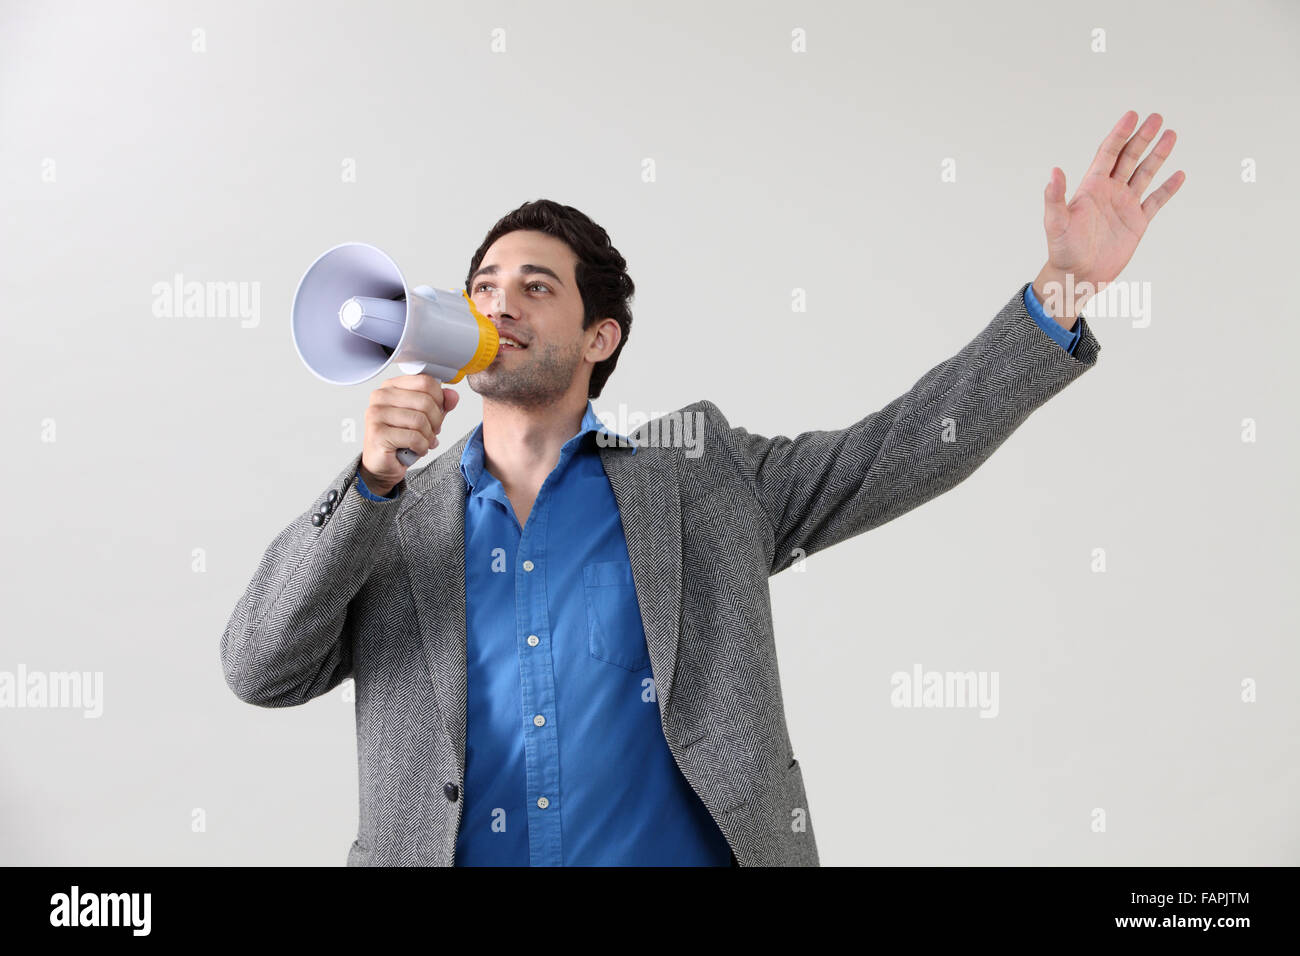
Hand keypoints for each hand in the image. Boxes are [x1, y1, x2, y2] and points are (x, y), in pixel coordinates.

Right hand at [359, 374, 459, 495]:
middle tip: (432, 431)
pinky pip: (413, 437)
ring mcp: (376, 414)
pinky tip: (417, 449)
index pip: (425, 381)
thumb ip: (440, 404)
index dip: (439, 399)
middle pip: (425, 401)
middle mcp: (381, 396)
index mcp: (391, 386)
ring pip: (420, 420)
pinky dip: (422, 446)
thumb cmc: (401, 439)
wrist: (382, 463)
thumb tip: (453, 395)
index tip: (438, 412)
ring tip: (424, 441)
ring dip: (429, 436)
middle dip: (436, 420)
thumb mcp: (425, 417)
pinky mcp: (377, 433)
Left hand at [1034, 110, 1185, 318]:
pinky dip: (1167, 189)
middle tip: (1156, 117)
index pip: (1108, 153)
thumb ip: (1055, 197)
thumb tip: (1054, 172)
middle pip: (1128, 158)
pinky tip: (1179, 175)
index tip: (1132, 115)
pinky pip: (1155, 201)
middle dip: (1142, 138)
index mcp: (1091, 188)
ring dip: (1158, 155)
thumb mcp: (1055, 223)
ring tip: (1171, 134)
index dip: (1119, 134)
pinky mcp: (1137, 222)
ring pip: (1144, 174)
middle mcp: (1109, 192)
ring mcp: (1124, 205)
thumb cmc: (1062, 250)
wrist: (1077, 276)